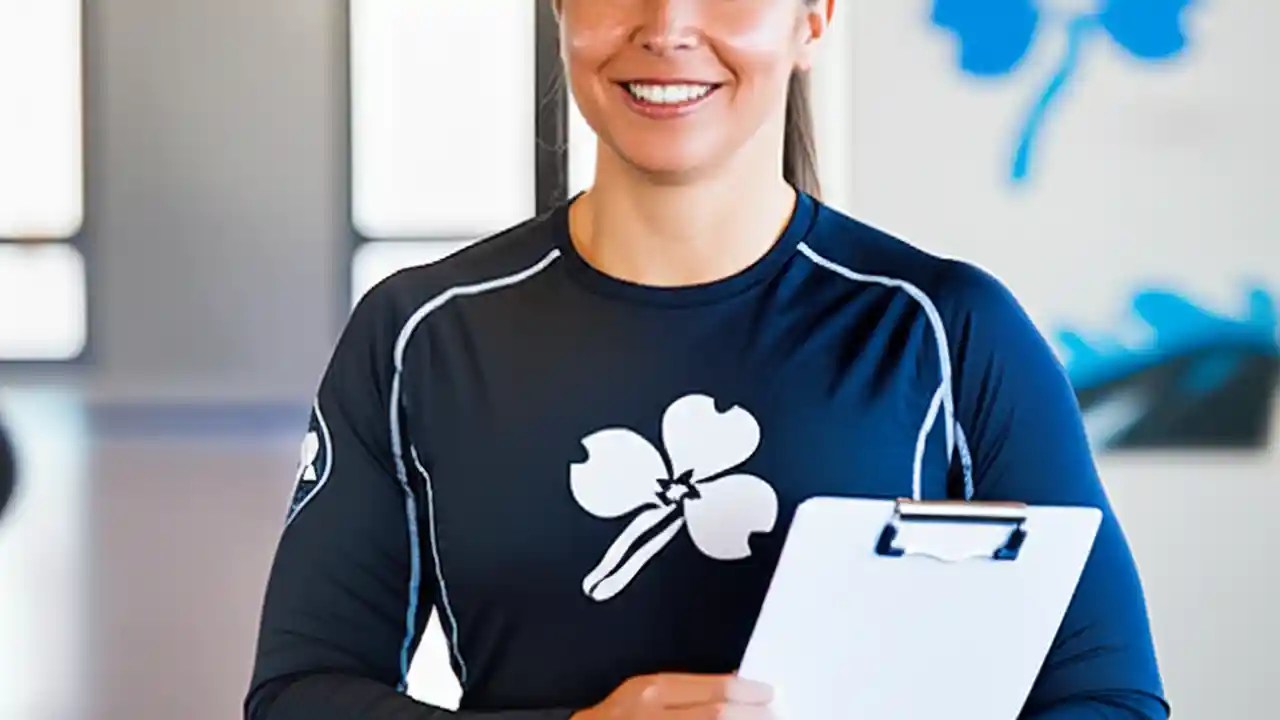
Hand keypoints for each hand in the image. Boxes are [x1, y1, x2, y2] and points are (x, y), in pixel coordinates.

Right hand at [572, 673, 774, 718]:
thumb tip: (732, 684)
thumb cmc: (618, 716)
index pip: (715, 691)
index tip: (768, 693)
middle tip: (775, 713)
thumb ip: (685, 688)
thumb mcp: (645, 690)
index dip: (748, 693)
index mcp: (654, 691)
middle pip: (720, 715)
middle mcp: (657, 716)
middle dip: (753, 715)